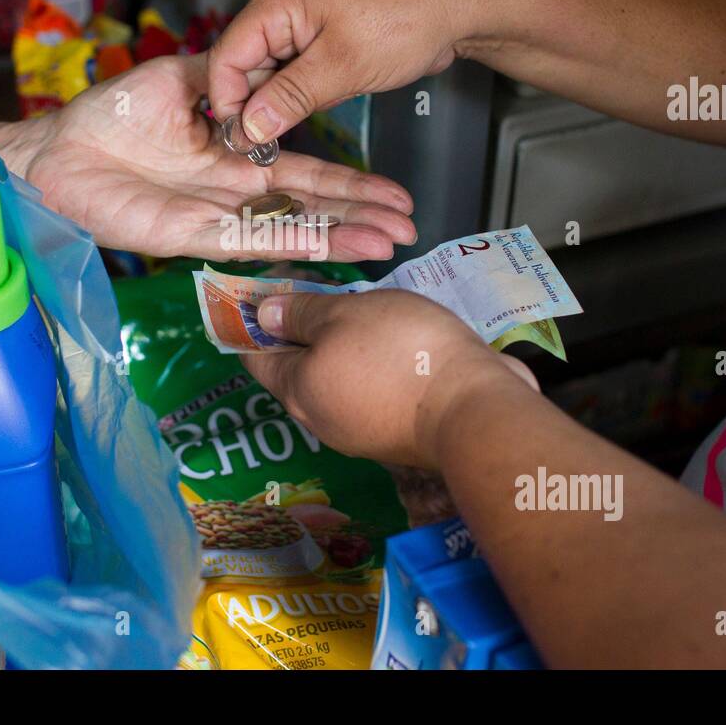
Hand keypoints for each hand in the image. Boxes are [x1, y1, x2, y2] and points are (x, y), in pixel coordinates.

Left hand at [9, 54, 416, 260]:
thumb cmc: (107, 116)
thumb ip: (225, 80)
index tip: (392, 191)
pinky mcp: (188, 235)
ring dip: (338, 237)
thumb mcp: (177, 79)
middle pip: (309, 208)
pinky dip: (290, 243)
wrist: (54, 151)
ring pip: (288, 230)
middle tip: (410, 226)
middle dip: (360, 216)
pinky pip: (248, 239)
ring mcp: (214, 217)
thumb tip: (263, 74)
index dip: (349, 184)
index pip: (304, 174)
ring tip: (388, 243)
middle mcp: (232, 193)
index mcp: (234, 157)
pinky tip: (328, 246)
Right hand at [207, 0, 479, 142]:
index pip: (227, 56)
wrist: (459, 4)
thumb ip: (289, 98)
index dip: (228, 102)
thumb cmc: (407, 19)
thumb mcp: (342, 67)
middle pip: (246, 63)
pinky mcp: (323, 30)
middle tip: (273, 141)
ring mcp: (304, 16)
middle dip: (259, 103)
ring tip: (308, 115)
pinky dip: (306, 88)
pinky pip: (298, 65)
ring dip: (285, 98)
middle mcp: (283, 2)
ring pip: (273, 69)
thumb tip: (249, 128)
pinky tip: (326, 99)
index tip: (242, 140)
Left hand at [241, 289, 539, 467]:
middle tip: (319, 290)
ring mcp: (357, 433)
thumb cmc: (399, 351)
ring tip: (360, 312)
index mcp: (295, 388)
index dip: (252, 320)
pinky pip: (367, 393)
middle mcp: (318, 419)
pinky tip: (390, 343)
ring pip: (333, 381)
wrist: (473, 410)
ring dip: (339, 349)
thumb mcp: (346, 313)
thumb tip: (264, 315)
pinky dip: (368, 367)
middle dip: (300, 331)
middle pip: (294, 369)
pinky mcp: (393, 435)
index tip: (264, 289)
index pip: (253, 355)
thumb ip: (302, 313)